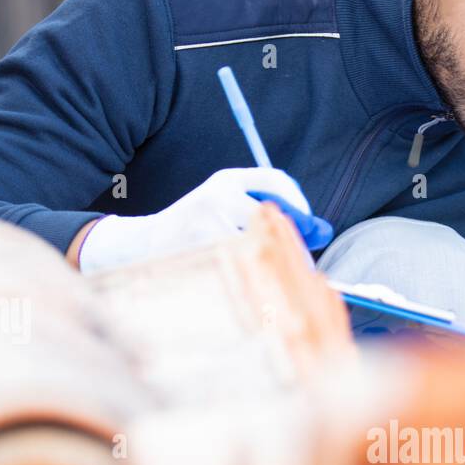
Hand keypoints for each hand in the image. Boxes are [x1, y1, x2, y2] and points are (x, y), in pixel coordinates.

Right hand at [77, 167, 329, 274]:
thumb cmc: (196, 230)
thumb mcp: (224, 209)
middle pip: (274, 214)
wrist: (145, 243)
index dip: (299, 202)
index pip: (274, 181)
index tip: (310, 224)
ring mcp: (209, 220)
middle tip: (305, 260)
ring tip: (283, 276)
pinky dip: (258, 276)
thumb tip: (318, 231)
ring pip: (261, 243)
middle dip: (295, 239)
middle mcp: (218, 194)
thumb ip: (264, 215)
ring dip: (279, 261)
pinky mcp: (203, 246)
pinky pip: (243, 264)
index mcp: (226, 179)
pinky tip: (259, 285)